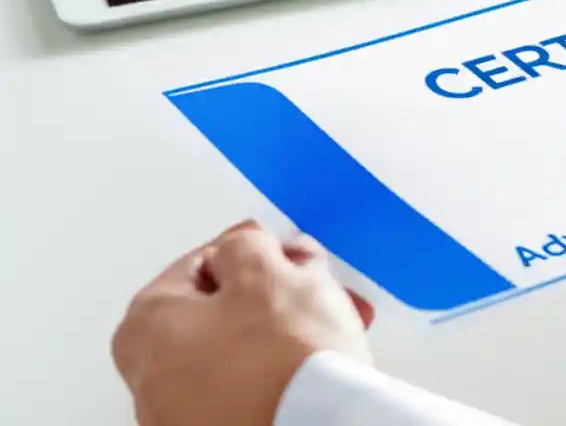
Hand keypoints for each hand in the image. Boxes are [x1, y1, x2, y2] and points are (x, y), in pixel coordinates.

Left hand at [112, 221, 375, 425]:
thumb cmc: (283, 363)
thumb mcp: (268, 271)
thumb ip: (247, 243)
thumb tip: (246, 247)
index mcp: (145, 326)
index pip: (201, 263)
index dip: (256, 251)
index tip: (288, 254)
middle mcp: (150, 378)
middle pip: (223, 311)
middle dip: (278, 295)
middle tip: (317, 289)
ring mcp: (184, 416)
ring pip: (245, 350)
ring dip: (289, 332)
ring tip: (333, 329)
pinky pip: (256, 387)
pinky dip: (285, 372)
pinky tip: (322, 364)